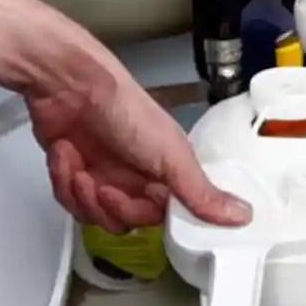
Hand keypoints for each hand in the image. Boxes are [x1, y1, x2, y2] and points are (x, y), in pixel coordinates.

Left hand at [24, 55, 249, 233]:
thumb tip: (243, 216)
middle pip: (123, 221)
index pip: (159, 217)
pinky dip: (62, 178)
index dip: (143, 214)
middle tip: (103, 185)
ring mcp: (102, 174)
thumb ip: (202, 193)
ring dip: (81, 193)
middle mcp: (135, 176)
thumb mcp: (172, 155)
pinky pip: (67, 198)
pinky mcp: (71, 171)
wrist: (69, 84)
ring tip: (79, 164)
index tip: (137, 200)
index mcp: (165, 173)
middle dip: (109, 207)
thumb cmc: (123, 109)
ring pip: (92, 214)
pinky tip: (65, 152)